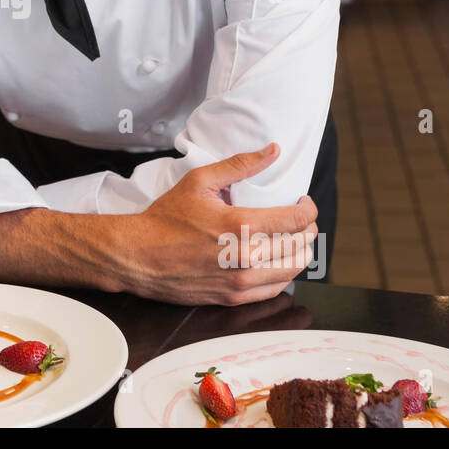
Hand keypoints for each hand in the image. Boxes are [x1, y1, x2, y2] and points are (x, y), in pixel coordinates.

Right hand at [117, 143, 318, 305]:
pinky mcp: (233, 297)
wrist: (139, 256)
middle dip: (307, 230)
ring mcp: (241, 281)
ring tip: (291, 241)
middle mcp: (247, 257)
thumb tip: (273, 151)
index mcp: (242, 225)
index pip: (297, 220)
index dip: (309, 209)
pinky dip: (283, 274)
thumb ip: (240, 165)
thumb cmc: (166, 218)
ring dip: (299, 253)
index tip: (303, 203)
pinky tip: (276, 262)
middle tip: (300, 220)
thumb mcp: (200, 181)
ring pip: (292, 270)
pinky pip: (275, 290)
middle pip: (301, 246)